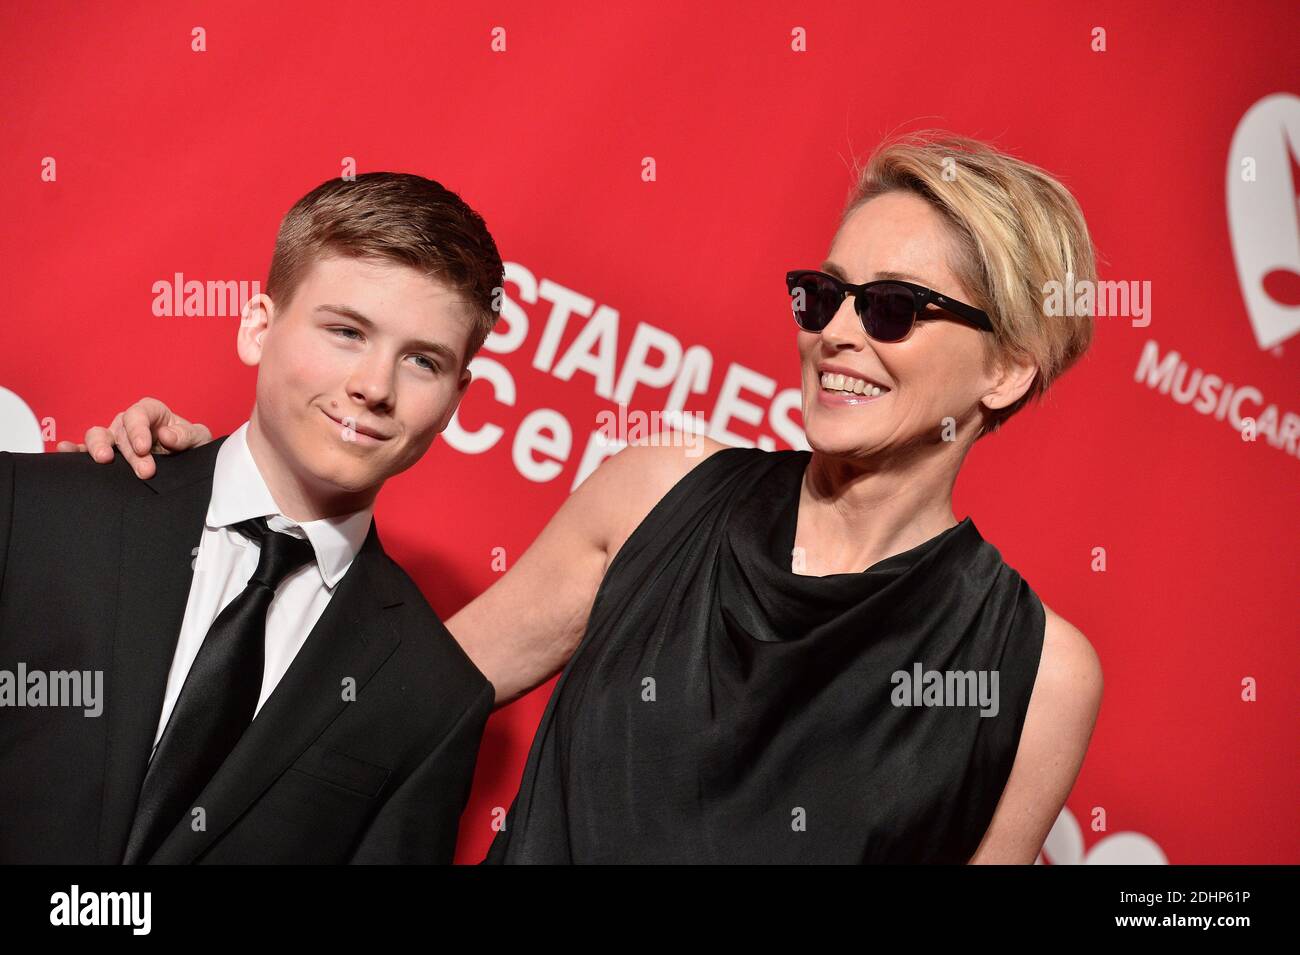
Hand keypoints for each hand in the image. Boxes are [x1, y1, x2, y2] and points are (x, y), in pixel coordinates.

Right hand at [55, 397, 211, 479]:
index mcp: (151, 412)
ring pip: (97, 436)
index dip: (139, 429)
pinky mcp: (106, 454)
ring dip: (98, 447)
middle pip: (121, 431)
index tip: (144, 448)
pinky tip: (65, 450)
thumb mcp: (198, 437)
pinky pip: (84, 450)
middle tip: (144, 471)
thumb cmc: (190, 443)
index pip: (139, 413)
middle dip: (130, 452)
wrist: (185, 460)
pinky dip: (73, 450)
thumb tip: (166, 436)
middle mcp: (128, 422)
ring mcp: (114, 438)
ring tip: (103, 460)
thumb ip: (186, 435)